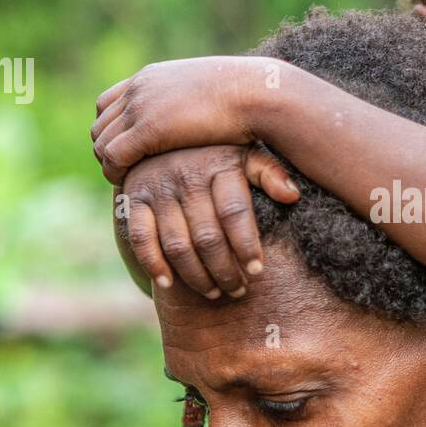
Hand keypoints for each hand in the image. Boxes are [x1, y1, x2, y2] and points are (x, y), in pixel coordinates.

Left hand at [92, 56, 283, 184]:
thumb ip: (190, 103)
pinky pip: (113, 156)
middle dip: (107, 149)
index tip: (127, 150)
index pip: (108, 103)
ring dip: (109, 163)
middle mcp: (139, 89)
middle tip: (125, 171)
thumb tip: (197, 116)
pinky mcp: (148, 129)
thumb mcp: (209, 94)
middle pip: (100, 124)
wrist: (256, 93)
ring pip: (101, 141)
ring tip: (127, 180)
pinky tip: (129, 183)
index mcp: (152, 77)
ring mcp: (141, 107)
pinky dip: (114, 172)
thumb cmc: (246, 97)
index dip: (113, 130)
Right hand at [120, 145, 299, 298]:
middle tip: (238, 290)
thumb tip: (293, 196)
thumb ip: (269, 172)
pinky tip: (168, 284)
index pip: (234, 212)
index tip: (257, 272)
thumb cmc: (215, 153)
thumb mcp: (245, 153)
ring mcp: (158, 188)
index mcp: (219, 164)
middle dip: (225, 269)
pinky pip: (140, 238)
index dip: (246, 245)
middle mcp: (186, 175)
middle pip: (207, 236)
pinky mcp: (132, 199)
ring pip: (177, 244)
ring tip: (214, 292)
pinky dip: (153, 264)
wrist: (162, 135)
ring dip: (196, 275)